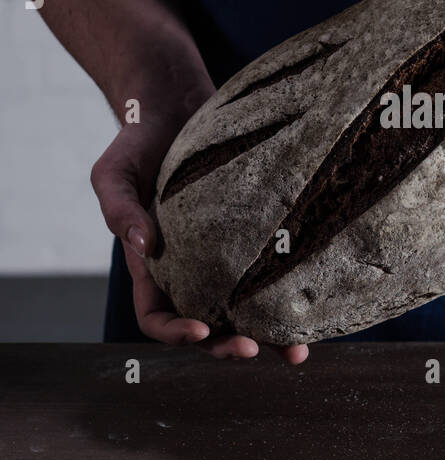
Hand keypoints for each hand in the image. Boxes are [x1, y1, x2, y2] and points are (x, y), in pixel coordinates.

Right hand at [91, 100, 309, 363]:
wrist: (175, 107)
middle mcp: (190, 270)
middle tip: (253, 349)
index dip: (175, 333)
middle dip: (228, 345)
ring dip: (269, 337)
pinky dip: (290, 293)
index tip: (200, 331)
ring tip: (298, 352)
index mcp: (151, 267)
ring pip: (245, 310)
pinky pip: (271, 273)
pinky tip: (316, 303)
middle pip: (207, 326)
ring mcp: (224, 256)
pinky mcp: (254, 237)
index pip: (157, 317)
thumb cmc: (137, 141)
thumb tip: (144, 247)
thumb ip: (119, 210)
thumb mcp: (113, 172)